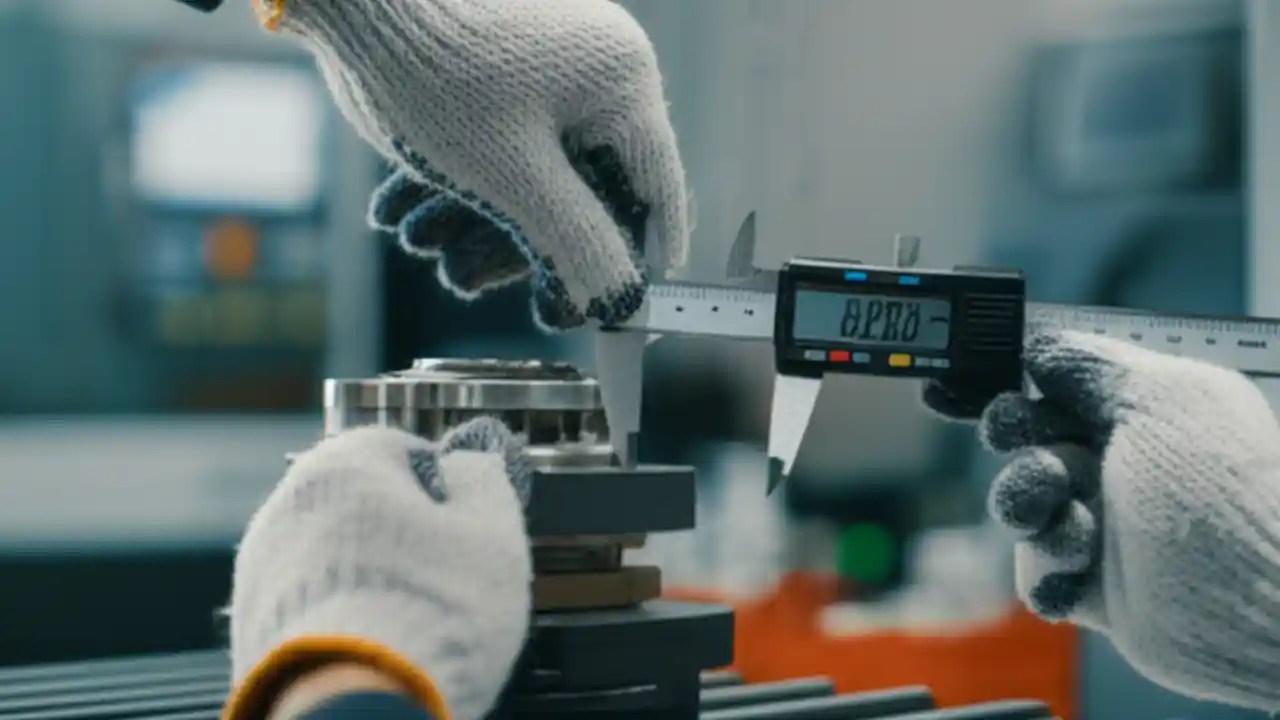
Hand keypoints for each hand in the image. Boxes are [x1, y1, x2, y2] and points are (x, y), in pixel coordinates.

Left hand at [228, 418, 532, 719]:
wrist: (355, 708)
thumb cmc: (428, 618)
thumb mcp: (494, 533)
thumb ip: (486, 481)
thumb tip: (473, 465)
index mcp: (344, 464)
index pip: (403, 448)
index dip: (444, 486)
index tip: (467, 520)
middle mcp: (289, 505)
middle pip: (362, 503)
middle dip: (403, 534)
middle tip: (447, 575)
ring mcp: (262, 569)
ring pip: (333, 556)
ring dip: (371, 578)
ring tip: (415, 621)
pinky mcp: (251, 627)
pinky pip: (311, 606)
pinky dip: (342, 618)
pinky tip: (378, 647)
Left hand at [262, 0, 689, 328]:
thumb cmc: (434, 71)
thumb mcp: (510, 176)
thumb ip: (576, 241)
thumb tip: (620, 298)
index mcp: (621, 85)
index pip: (656, 187)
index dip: (643, 256)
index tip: (626, 310)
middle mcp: (594, 71)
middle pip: (580, 190)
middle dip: (513, 244)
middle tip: (465, 281)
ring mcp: (545, 66)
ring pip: (527, 173)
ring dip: (469, 219)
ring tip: (413, 236)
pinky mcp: (499, 68)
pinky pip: (493, 145)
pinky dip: (452, 183)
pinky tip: (398, 209)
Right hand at [925, 330, 1279, 710]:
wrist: (1256, 611)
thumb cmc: (1225, 498)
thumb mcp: (1164, 402)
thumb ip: (1092, 365)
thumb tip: (1040, 348)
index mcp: (1144, 407)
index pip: (1054, 379)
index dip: (998, 376)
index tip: (947, 382)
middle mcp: (1123, 461)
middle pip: (1025, 436)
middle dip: (1013, 441)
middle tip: (1017, 441)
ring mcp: (1105, 523)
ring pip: (1020, 504)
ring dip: (1032, 509)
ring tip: (1074, 526)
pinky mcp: (1091, 584)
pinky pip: (1033, 570)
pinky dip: (1047, 571)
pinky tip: (1079, 572)